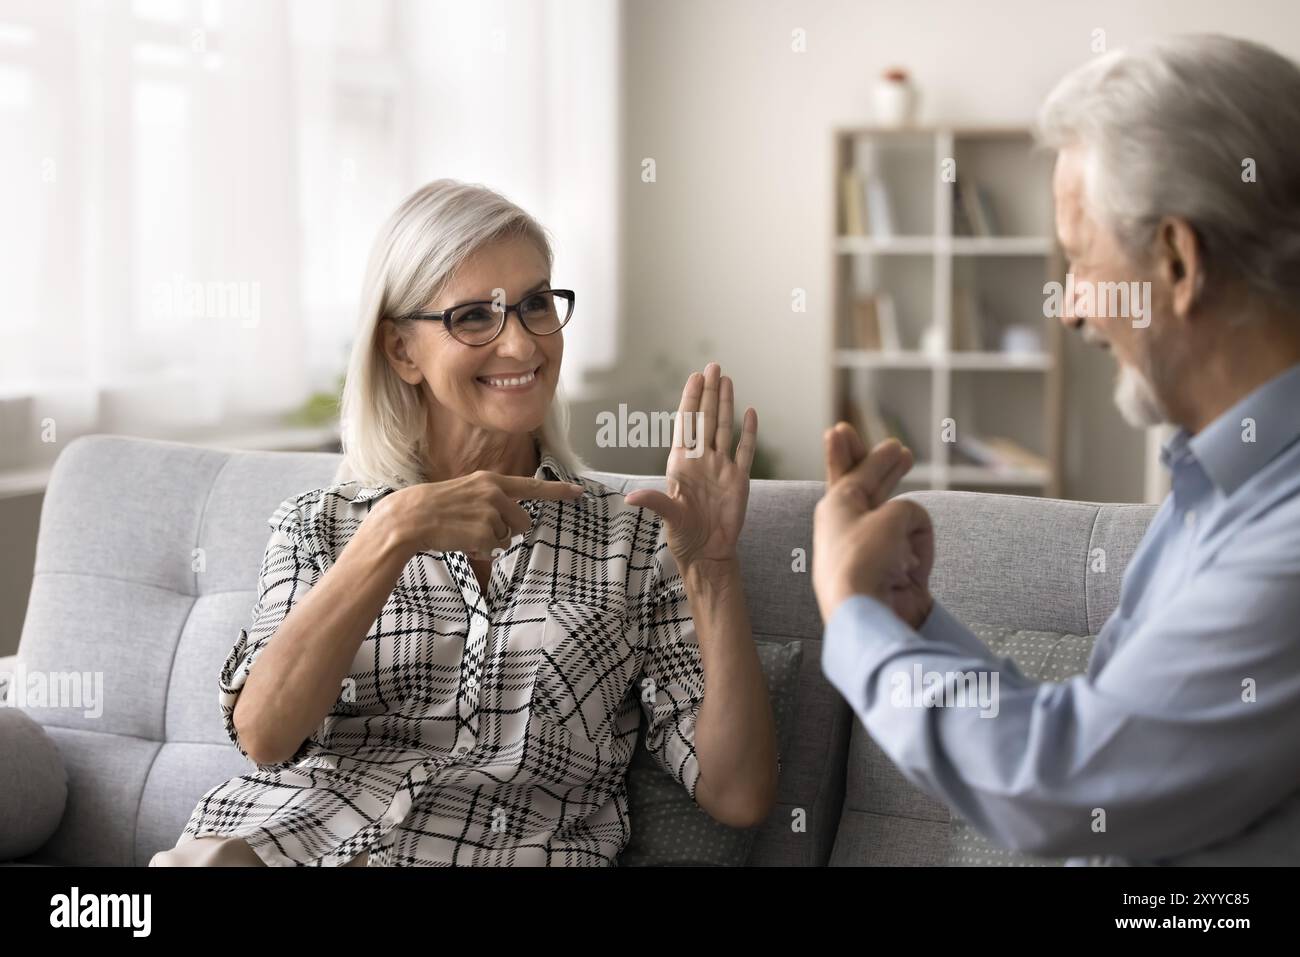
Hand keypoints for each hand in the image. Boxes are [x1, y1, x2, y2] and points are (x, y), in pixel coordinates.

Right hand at [372, 471, 584, 560]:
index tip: (580, 492)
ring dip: (490, 542)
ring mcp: (490, 513)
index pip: (533, 486)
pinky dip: (480, 551)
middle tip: (479, 528)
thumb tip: (514, 523)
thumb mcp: (466, 491)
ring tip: (464, 532)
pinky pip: (494, 550)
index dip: (559, 491)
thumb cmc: (434, 507)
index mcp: (490, 481)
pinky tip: (461, 541)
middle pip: (523, 522)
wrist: (408, 517)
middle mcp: (494, 494)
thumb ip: (492, 499)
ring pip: (507, 538)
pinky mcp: (484, 533)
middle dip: (508, 531)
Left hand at [624, 362, 757, 580]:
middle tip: (713, 366)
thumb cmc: (684, 535)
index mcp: (682, 464)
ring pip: (724, 428)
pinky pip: (745, 450)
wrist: (708, 552)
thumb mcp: (668, 517)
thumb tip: (630, 500)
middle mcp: (702, 460)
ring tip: (727, 379)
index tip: (695, 377)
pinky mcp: (739, 479)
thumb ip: (655, 503)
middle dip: (709, 392)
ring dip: (726, 404)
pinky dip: (748, 432)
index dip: (691, 400)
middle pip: (706, 419)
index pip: (687, 424)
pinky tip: (750, 412)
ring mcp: (721, 467)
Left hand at [812, 422, 933, 627]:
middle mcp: (850, 525)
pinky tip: (911, 568)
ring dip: (908, 523)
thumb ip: (910, 510)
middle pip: (870, 487)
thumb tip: (914, 536)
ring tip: (907, 545)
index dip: (852, 449)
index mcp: (836, 507)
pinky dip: (919, 553)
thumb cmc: (867, 559)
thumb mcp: (892, 517)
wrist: (868, 612)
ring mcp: (872, 548)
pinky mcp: (892, 570)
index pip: (849, 471)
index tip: (840, 429)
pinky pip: (915, 548)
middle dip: (885, 468)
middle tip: (898, 449)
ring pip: (898, 519)